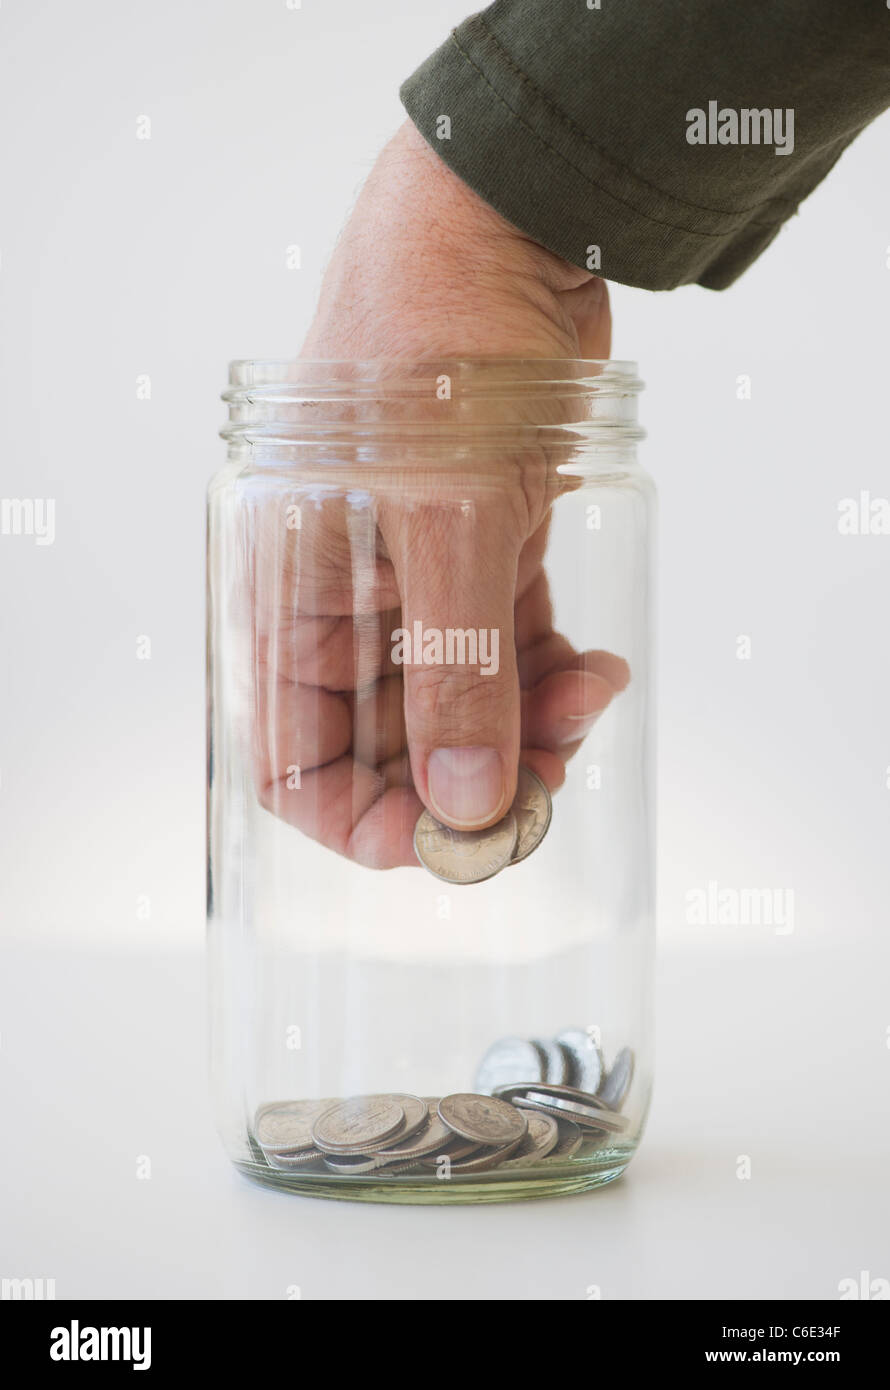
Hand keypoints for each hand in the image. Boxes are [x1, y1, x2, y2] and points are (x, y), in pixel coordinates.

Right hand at [254, 121, 627, 866]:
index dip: (361, 818)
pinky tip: (597, 668)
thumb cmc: (429, 345)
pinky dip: (553, 675)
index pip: (292, 756)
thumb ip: (458, 669)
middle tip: (540, 785)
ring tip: (588, 700)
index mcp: (284, 598)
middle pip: (390, 744)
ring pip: (462, 703)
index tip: (446, 840)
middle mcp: (342, 603)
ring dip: (527, 727)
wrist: (503, 229)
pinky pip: (510, 650)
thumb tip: (468, 798)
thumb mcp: (445, 522)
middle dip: (469, 776)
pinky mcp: (481, 553)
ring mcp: (415, 580)